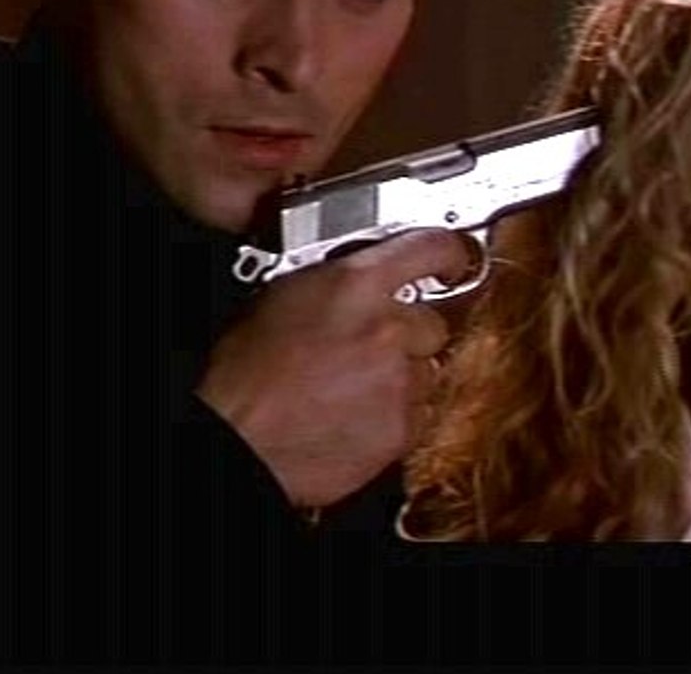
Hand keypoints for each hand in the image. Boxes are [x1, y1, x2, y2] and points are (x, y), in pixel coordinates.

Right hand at [196, 229, 475, 509]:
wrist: (239, 441)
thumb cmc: (244, 374)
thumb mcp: (282, 297)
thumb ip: (337, 281)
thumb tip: (363, 279)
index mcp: (356, 284)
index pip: (430, 249)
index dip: (447, 255)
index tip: (451, 261)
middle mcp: (389, 328)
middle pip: (433, 323)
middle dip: (408, 335)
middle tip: (369, 349)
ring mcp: (400, 381)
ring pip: (427, 372)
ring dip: (401, 378)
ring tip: (353, 388)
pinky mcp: (403, 428)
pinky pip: (418, 415)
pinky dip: (394, 417)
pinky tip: (355, 418)